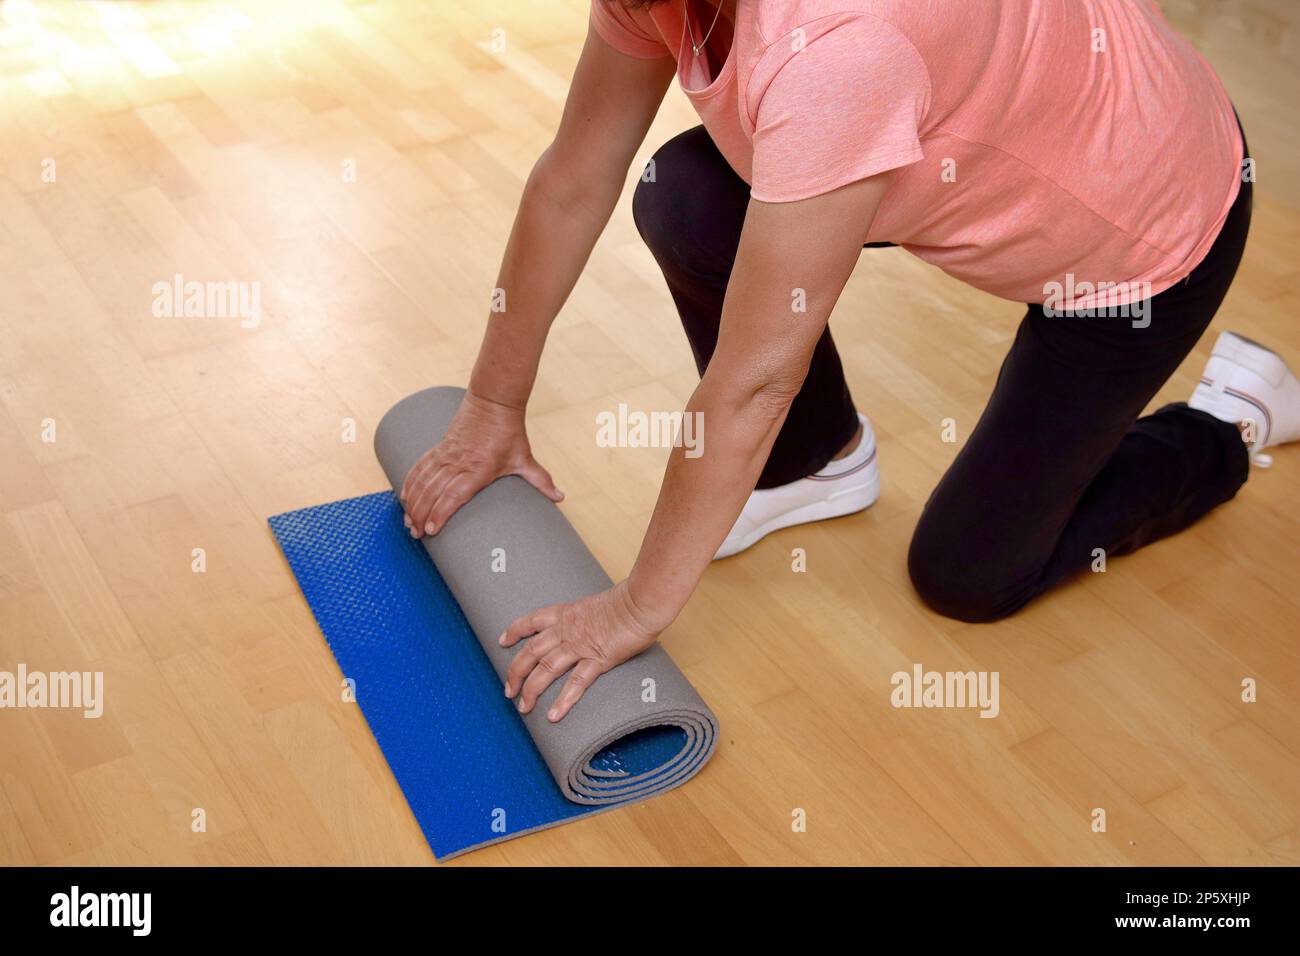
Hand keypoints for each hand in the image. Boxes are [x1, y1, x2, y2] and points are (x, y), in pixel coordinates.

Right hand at [400, 391, 561, 537]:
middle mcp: (458, 462)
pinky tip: (404, 498)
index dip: (441, 513)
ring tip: (408, 523)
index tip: (432, 530)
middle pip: (433, 492)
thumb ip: (540, 480)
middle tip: (416, 535)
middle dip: (421, 515)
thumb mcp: (524, 458)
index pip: (454, 494)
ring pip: (423, 481)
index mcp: (478, 468)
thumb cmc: (509, 432)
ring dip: (413, 503)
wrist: (492, 402)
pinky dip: (410, 483)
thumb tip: (560, 497)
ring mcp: (446, 454)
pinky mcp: (439, 448)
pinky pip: (419, 467)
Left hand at [500, 580, 666, 721]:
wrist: (642, 602)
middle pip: (531, 651)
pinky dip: (563, 700)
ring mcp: (581, 645)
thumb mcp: (599, 605)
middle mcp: (568, 630)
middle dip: (515, 672)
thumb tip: (591, 626)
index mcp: (567, 614)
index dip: (515, 631)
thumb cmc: (629, 601)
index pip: (532, 621)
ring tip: (524, 707)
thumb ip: (589, 618)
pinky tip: (553, 715)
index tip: (502, 642)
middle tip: (508, 690)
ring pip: (546, 668)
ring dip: (531, 689)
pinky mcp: (599, 659)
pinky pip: (577, 682)